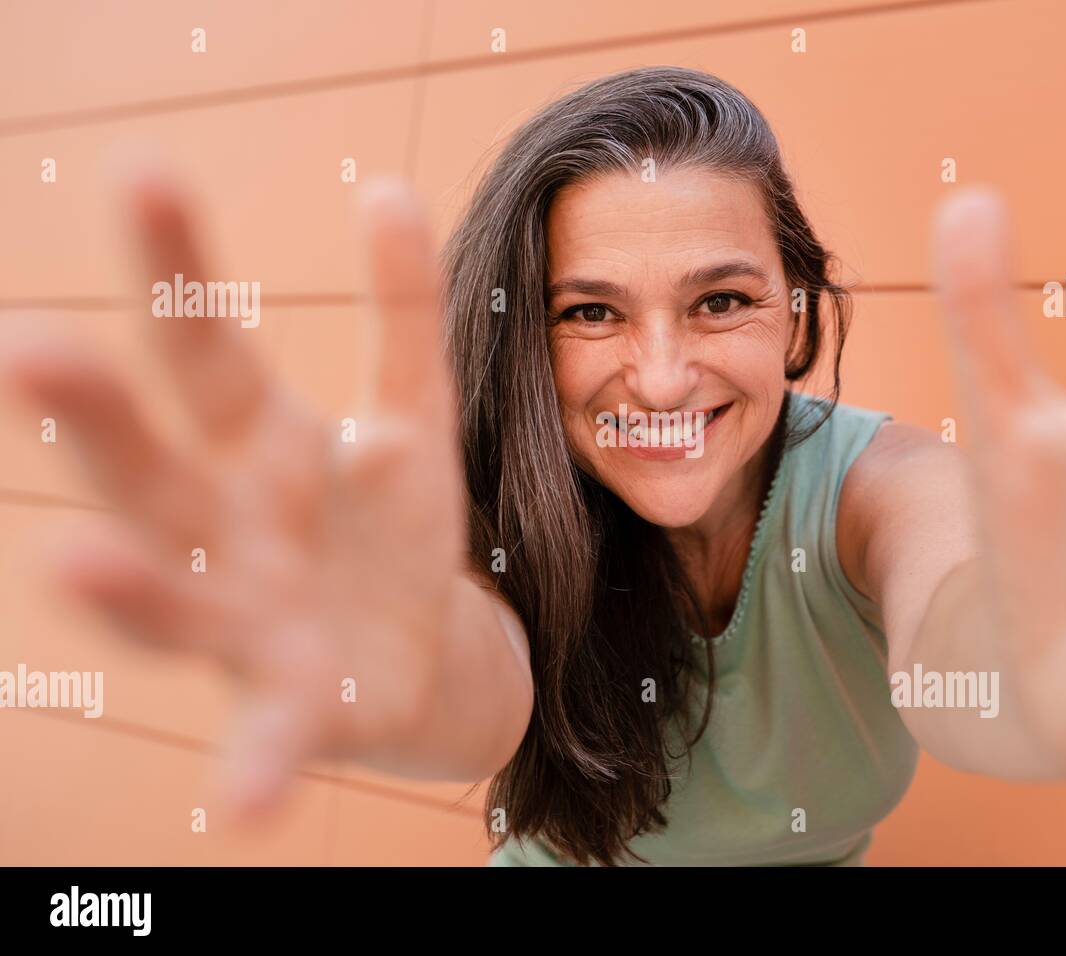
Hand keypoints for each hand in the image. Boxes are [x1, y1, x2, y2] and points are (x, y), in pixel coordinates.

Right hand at [1, 169, 466, 820]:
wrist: (423, 647)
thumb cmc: (390, 521)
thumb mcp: (411, 414)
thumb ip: (401, 314)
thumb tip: (385, 189)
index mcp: (251, 447)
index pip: (201, 346)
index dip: (175, 264)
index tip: (143, 167)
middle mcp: (226, 530)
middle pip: (151, 468)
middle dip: (96, 416)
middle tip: (29, 349)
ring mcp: (250, 622)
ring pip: (175, 606)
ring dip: (128, 591)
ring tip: (78, 565)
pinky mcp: (296, 705)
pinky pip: (268, 736)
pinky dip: (253, 768)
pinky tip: (243, 805)